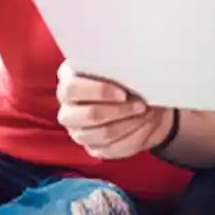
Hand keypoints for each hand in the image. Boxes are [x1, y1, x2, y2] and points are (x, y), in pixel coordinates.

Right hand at [56, 62, 173, 159]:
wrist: (138, 101)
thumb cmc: (124, 78)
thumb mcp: (118, 66)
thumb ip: (115, 65)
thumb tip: (129, 67)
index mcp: (68, 82)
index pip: (72, 89)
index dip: (99, 92)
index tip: (123, 93)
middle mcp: (68, 109)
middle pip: (88, 115)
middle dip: (119, 110)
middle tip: (140, 104)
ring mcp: (79, 132)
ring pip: (103, 133)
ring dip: (130, 123)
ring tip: (147, 112)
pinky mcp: (94, 148)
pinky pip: (114, 148)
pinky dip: (135, 135)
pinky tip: (146, 124)